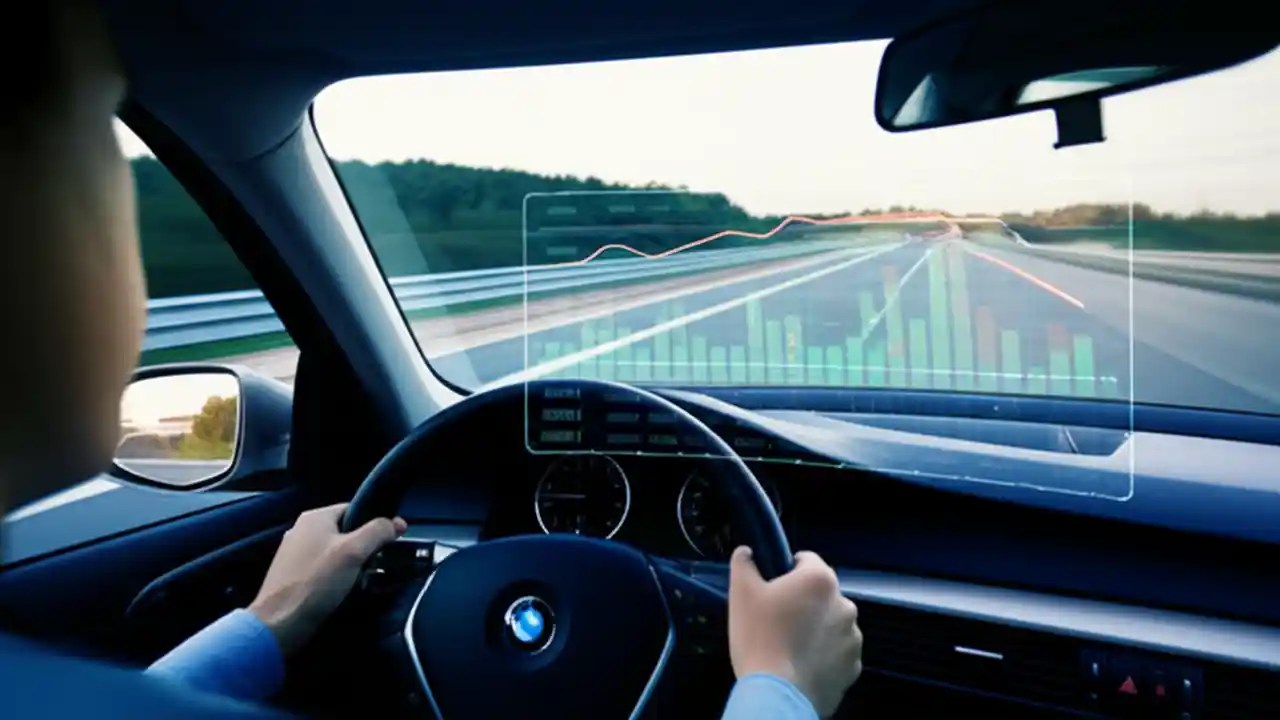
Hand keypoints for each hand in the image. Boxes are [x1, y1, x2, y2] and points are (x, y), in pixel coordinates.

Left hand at [249, 503, 406, 654]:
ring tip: (360, 580)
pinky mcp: (293, 575)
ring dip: (351, 564)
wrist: (280, 622)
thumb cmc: (317, 581)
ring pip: (335, 552)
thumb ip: (377, 532)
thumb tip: (398, 522)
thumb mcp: (354, 552)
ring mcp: (295, 553)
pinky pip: (323, 568)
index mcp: (315, 517)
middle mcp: (302, 529)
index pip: (354, 509)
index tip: (390, 541)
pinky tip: (342, 590)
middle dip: (363, 547)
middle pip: (345, 531)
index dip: (375, 523)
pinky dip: (336, 576)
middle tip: (375, 564)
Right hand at [728, 547, 862, 717]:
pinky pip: (838, 652)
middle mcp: (844, 604)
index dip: (788, 570)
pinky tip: (803, 664)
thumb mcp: (741, 594)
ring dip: (818, 627)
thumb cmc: (759, 636)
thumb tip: (747, 552)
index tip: (773, 588)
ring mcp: (853, 637)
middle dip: (805, 601)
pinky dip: (825, 654)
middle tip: (779, 619)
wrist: (777, 694)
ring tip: (791, 646)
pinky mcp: (853, 666)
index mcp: (819, 580)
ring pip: (832, 623)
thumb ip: (744, 564)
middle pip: (822, 593)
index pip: (807, 560)